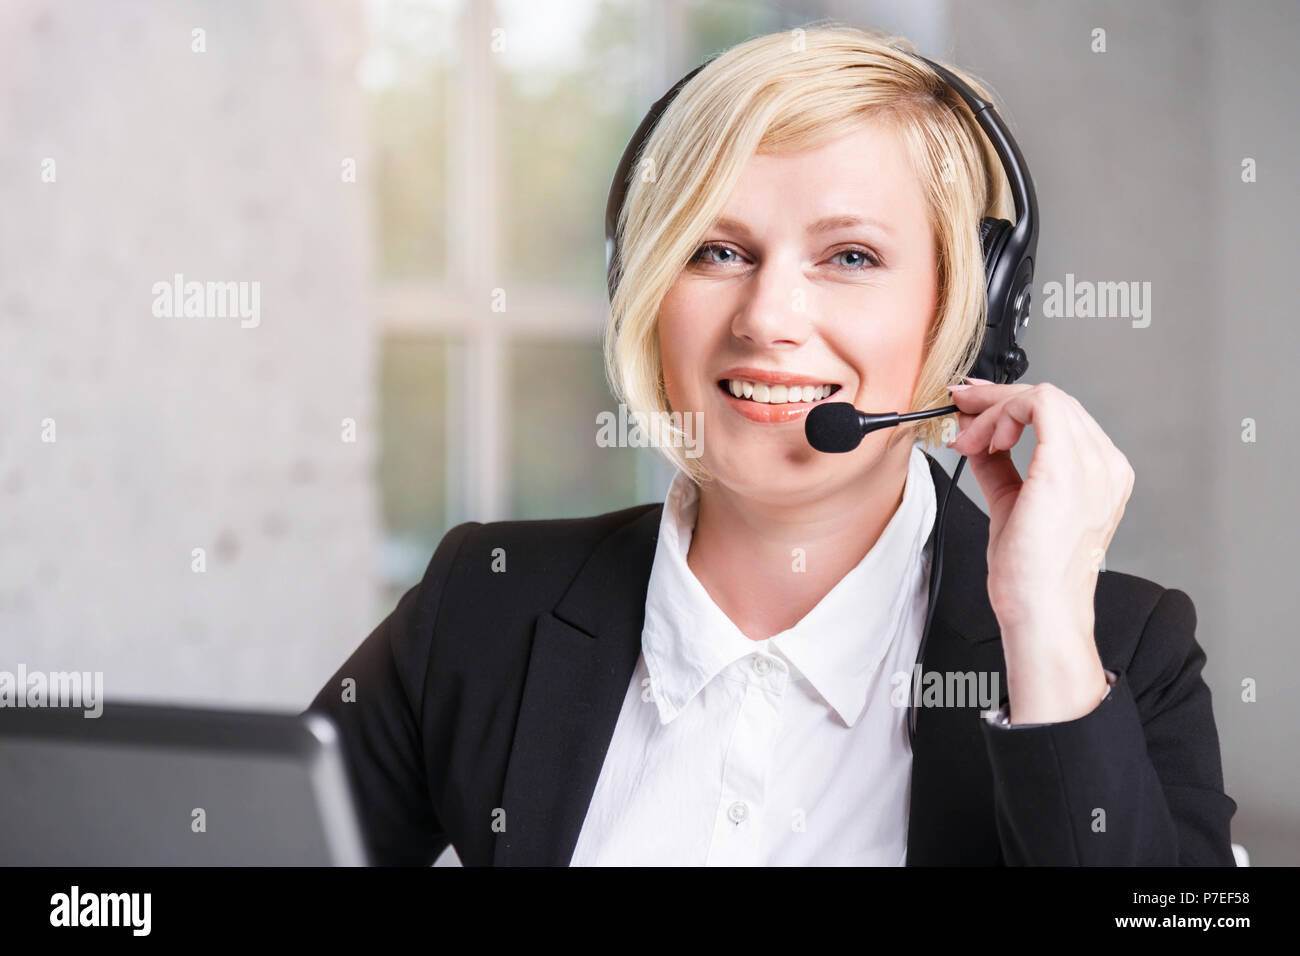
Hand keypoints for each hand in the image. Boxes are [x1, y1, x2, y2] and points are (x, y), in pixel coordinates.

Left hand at [945, 378, 1133, 723]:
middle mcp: (1105, 466)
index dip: (1011, 407)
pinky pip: (1040, 405)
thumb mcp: (1011, 506)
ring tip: (968, 437)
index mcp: (1099, 476)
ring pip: (1045, 397)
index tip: (974, 410)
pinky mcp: (1068, 466)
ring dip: (995, 409)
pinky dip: (1003, 413)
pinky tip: (984, 440)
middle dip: (997, 401)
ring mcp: (1093, 463)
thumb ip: (1000, 469)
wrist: (1039, 610)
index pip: (1059, 418)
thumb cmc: (1030, 577)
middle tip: (960, 413)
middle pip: (1054, 401)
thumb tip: (978, 441)